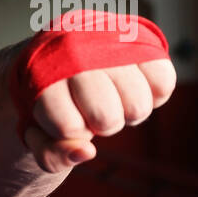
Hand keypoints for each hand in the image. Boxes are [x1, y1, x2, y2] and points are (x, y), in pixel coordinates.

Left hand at [23, 59, 175, 172]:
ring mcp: (111, 46)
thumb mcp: (34, 135)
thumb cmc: (46, 102)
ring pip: (138, 106)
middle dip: (100, 125)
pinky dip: (153, 95)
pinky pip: (163, 84)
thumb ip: (50, 154)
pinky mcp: (142, 42)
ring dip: (128, 112)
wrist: (56, 56)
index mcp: (41, 75)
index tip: (62, 116)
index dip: (71, 131)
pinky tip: (132, 86)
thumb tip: (86, 152)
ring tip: (112, 96)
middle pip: (107, 118)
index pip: (69, 127)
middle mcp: (77, 54)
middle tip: (90, 108)